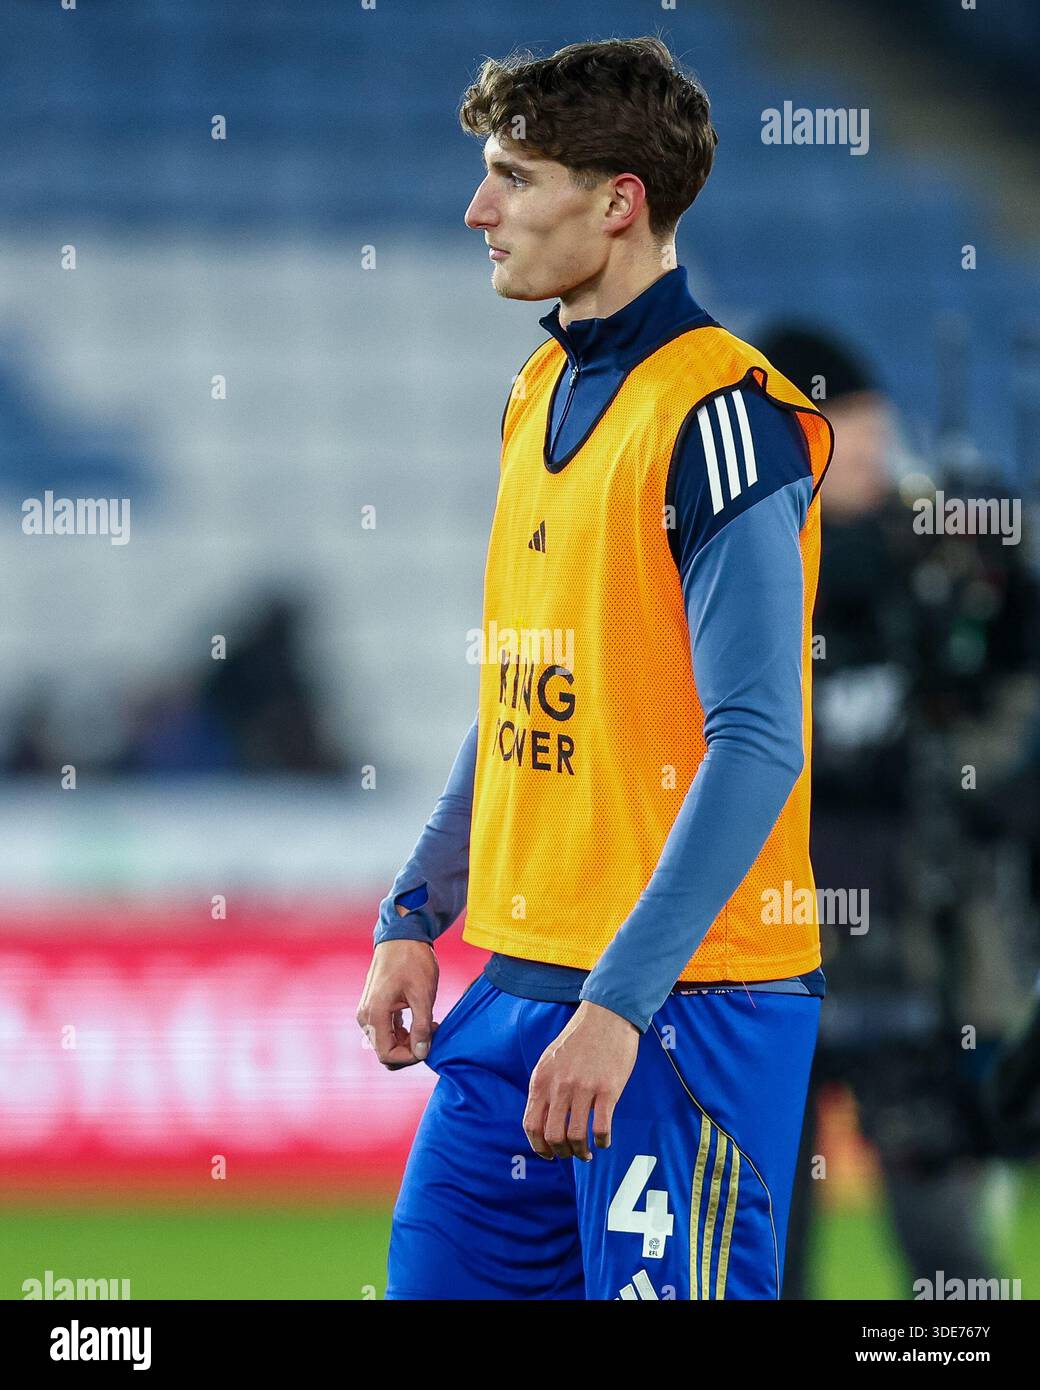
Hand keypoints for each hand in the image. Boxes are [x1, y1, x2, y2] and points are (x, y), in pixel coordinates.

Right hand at [356, 937, 438, 1068]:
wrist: (402, 935)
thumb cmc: (413, 960)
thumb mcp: (423, 994)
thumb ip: (422, 1027)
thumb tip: (422, 1053)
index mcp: (374, 1014)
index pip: (387, 1055)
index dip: (410, 1057)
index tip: (429, 1045)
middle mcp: (366, 1016)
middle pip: (385, 1051)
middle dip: (410, 1050)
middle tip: (432, 1035)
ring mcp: (368, 1011)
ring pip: (387, 1041)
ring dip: (409, 1041)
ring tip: (431, 1026)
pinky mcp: (375, 1006)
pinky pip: (387, 1030)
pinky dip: (403, 1032)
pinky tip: (423, 1021)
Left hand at [523, 1001, 638, 1160]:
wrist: (606, 1016)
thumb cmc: (579, 1037)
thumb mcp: (550, 1059)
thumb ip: (545, 1086)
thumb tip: (543, 1118)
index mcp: (541, 1079)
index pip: (531, 1124)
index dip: (538, 1146)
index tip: (548, 1154)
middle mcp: (559, 1086)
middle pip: (553, 1135)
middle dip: (561, 1152)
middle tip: (570, 1153)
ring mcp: (584, 1088)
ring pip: (576, 1136)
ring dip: (581, 1151)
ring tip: (587, 1151)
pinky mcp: (608, 1089)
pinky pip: (601, 1127)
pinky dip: (602, 1141)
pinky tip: (604, 1140)